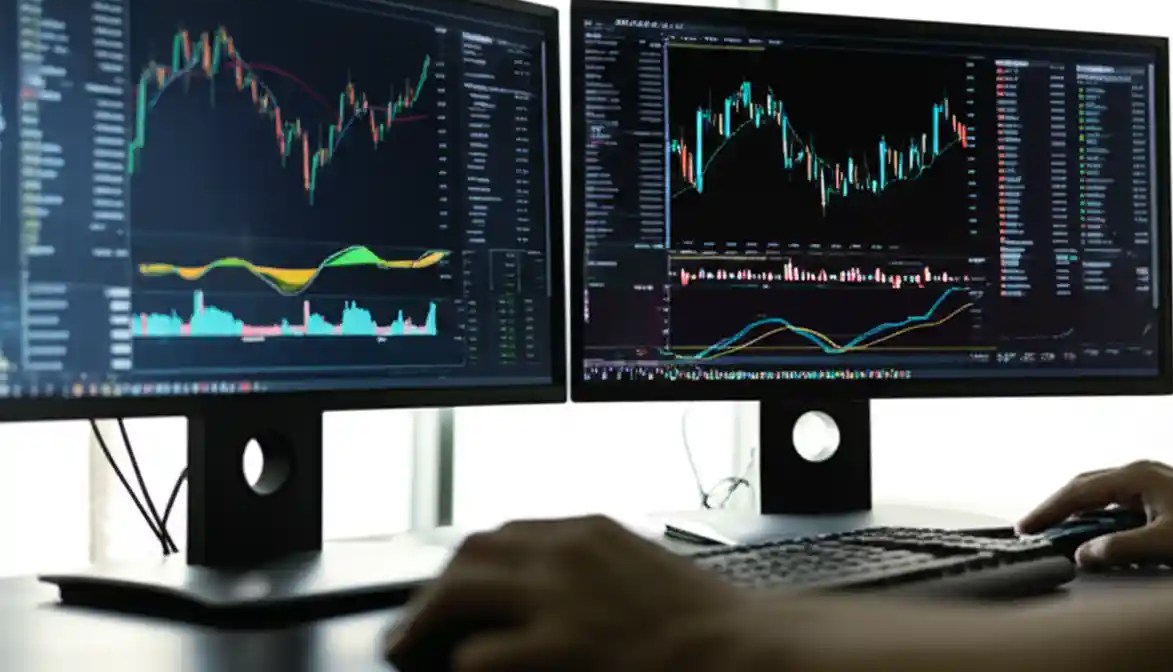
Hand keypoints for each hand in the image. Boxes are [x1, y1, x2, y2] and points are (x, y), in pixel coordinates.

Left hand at [383, 516, 745, 671]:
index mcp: (588, 532)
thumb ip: (592, 569)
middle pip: (471, 553)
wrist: (745, 651)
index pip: (504, 535)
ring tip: (409, 649)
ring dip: (425, 620)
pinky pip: (478, 654)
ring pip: (458, 589)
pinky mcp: (557, 649)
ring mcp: (558, 597)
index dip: (469, 567)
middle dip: (436, 587)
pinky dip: (461, 666)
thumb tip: (548, 591)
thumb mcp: (643, 570)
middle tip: (417, 623)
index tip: (455, 590)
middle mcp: (566, 552)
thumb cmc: (706, 623)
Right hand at [1017, 460, 1172, 568]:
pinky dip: (1102, 521)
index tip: (1027, 526)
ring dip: (1081, 516)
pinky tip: (1100, 538)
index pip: (1078, 491)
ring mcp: (1155, 484)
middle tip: (1035, 528)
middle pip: (1085, 487)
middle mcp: (1143, 474)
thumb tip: (1083, 554)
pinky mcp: (1164, 499)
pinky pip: (1121, 507)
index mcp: (1138, 475)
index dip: (1049, 510)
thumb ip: (1118, 548)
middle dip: (1059, 508)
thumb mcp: (1165, 544)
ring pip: (1103, 497)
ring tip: (1061, 535)